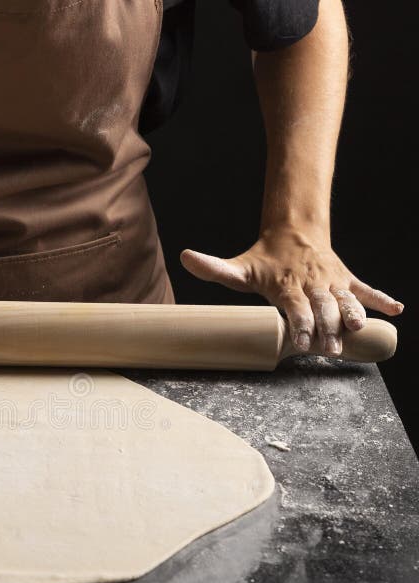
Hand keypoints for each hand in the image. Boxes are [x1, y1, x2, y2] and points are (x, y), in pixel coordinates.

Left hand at [180, 225, 403, 355]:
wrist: (293, 232)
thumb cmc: (264, 259)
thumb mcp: (239, 267)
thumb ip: (214, 268)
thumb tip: (186, 257)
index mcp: (287, 286)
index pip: (295, 308)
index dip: (299, 325)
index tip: (300, 344)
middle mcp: (313, 284)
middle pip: (323, 309)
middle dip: (326, 330)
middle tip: (329, 350)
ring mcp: (332, 282)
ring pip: (346, 301)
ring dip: (352, 316)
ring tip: (358, 331)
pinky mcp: (346, 279)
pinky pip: (366, 290)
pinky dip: (381, 300)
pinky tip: (397, 311)